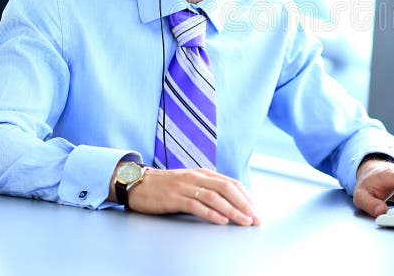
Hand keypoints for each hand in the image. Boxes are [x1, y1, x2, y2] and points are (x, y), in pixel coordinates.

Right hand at [124, 167, 259, 225]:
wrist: (137, 183)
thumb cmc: (165, 186)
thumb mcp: (190, 183)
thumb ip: (207, 188)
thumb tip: (229, 202)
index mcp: (203, 173)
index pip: (231, 183)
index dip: (246, 196)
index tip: (256, 210)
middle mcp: (196, 177)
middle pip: (227, 189)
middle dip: (244, 204)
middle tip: (255, 219)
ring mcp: (185, 186)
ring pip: (214, 197)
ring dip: (232, 210)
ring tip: (243, 221)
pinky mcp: (174, 197)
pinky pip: (196, 205)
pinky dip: (211, 213)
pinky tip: (221, 221)